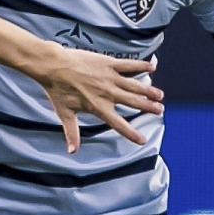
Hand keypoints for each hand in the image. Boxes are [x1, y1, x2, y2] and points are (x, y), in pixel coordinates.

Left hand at [25, 47, 165, 153]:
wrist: (53, 66)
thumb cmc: (57, 90)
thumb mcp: (64, 113)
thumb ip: (72, 132)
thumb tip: (72, 151)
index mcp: (98, 107)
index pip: (119, 124)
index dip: (131, 133)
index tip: (142, 140)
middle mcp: (108, 93)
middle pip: (133, 103)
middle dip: (148, 107)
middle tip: (159, 110)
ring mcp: (109, 77)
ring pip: (134, 86)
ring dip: (148, 91)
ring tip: (160, 95)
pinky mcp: (108, 63)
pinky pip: (129, 65)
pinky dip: (141, 65)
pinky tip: (152, 67)